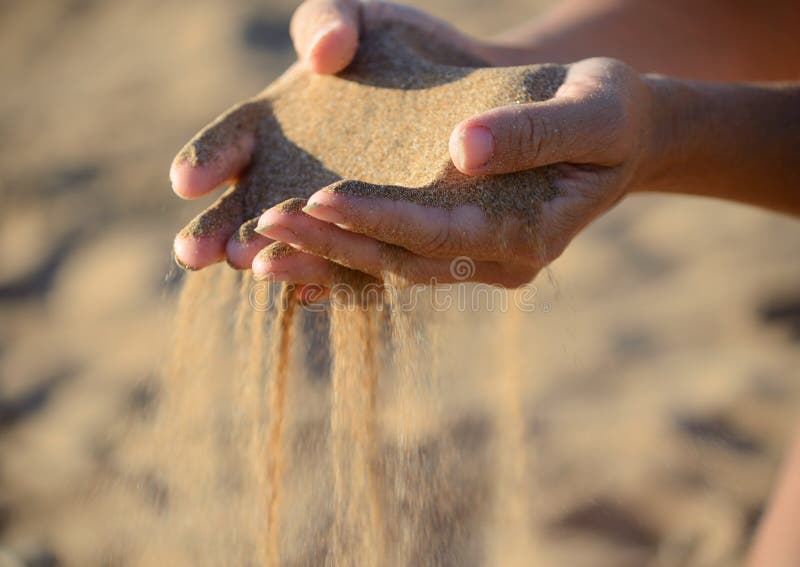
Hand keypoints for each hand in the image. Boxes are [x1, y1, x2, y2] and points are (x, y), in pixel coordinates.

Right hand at [169, 1, 489, 272]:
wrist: (464, 90)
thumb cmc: (399, 50)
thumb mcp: (364, 21)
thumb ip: (331, 21)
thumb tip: (320, 54)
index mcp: (269, 126)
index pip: (226, 143)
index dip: (204, 160)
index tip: (186, 181)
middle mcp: (287, 178)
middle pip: (244, 208)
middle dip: (220, 229)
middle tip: (197, 253)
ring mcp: (331, 215)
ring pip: (294, 244)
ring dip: (272, 258)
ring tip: (255, 270)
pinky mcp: (374, 238)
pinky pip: (350, 263)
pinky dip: (331, 279)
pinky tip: (313, 293)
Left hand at [253, 56, 656, 286]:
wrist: (618, 128)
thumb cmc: (611, 109)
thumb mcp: (594, 106)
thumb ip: (534, 130)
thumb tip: (462, 149)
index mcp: (531, 233)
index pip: (441, 234)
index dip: (380, 220)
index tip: (317, 200)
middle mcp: (498, 260)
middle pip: (403, 262)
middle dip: (332, 247)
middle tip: (261, 232)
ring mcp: (477, 260)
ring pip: (391, 269)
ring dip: (326, 258)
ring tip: (258, 247)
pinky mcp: (459, 245)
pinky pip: (396, 258)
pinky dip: (346, 256)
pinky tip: (295, 253)